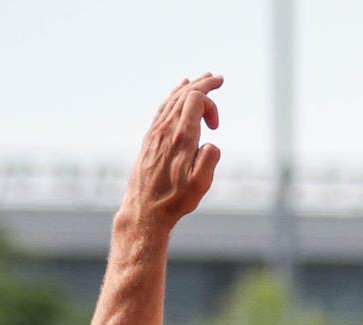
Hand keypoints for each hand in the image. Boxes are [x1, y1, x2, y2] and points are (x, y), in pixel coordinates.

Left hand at [120, 73, 223, 231]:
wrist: (144, 210)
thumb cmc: (174, 199)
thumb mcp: (200, 184)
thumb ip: (209, 159)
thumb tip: (212, 143)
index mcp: (180, 137)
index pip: (195, 100)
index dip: (210, 104)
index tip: (215, 126)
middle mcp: (165, 129)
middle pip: (184, 94)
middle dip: (202, 84)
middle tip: (218, 78)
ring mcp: (155, 132)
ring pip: (172, 99)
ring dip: (188, 87)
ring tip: (199, 79)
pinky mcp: (149, 138)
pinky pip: (162, 109)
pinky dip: (173, 96)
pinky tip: (176, 93)